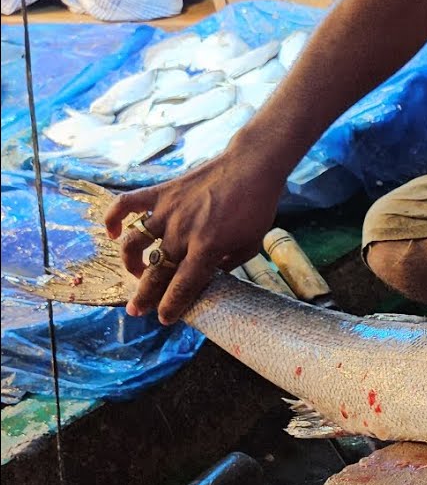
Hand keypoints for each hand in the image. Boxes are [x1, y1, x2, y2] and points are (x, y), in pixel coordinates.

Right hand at [104, 148, 285, 324]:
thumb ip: (227, 264)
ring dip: (129, 262)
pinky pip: (126, 204)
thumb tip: (208, 278)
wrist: (251, 166)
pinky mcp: (161, 192)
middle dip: (143, 295)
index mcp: (207, 247)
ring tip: (134, 271)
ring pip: (134, 242)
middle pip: (156, 270)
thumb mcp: (250, 244)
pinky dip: (113, 218)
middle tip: (135, 311)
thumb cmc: (256, 207)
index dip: (171, 305)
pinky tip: (113, 232)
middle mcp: (183, 232)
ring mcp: (168, 211)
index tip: (164, 318)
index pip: (182, 285)